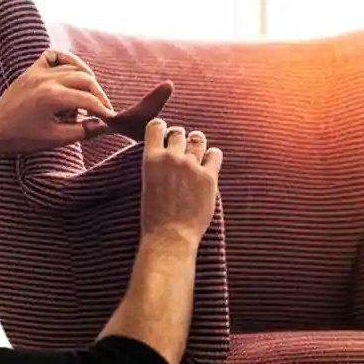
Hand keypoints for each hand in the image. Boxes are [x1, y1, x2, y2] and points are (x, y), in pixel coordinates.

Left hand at [0, 48, 114, 153]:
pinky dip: (66, 61)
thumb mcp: (56, 139)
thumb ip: (84, 131)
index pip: (89, 99)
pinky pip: (53, 56)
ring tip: (89, 97)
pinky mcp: (31, 71)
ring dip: (86, 80)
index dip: (104, 110)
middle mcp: (46, 79)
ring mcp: (37, 72)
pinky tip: (72, 74)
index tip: (112, 119)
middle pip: (86, 79)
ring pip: (73, 66)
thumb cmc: (23, 138)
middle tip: (103, 110)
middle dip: (98, 95)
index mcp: (52, 97)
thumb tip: (107, 126)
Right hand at [140, 119, 221, 249]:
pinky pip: (215, 154)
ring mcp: (191, 166)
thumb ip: (157, 165)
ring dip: (196, 144)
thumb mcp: (148, 184)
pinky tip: (208, 164)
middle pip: (179, 132)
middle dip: (180, 138)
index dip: (162, 128)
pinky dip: (212, 156)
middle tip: (181, 150)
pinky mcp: (209, 176)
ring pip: (198, 139)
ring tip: (195, 154)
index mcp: (151, 158)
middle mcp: (172, 157)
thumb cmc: (155, 217)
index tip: (165, 135)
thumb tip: (167, 154)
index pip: (156, 126)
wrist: (170, 236)